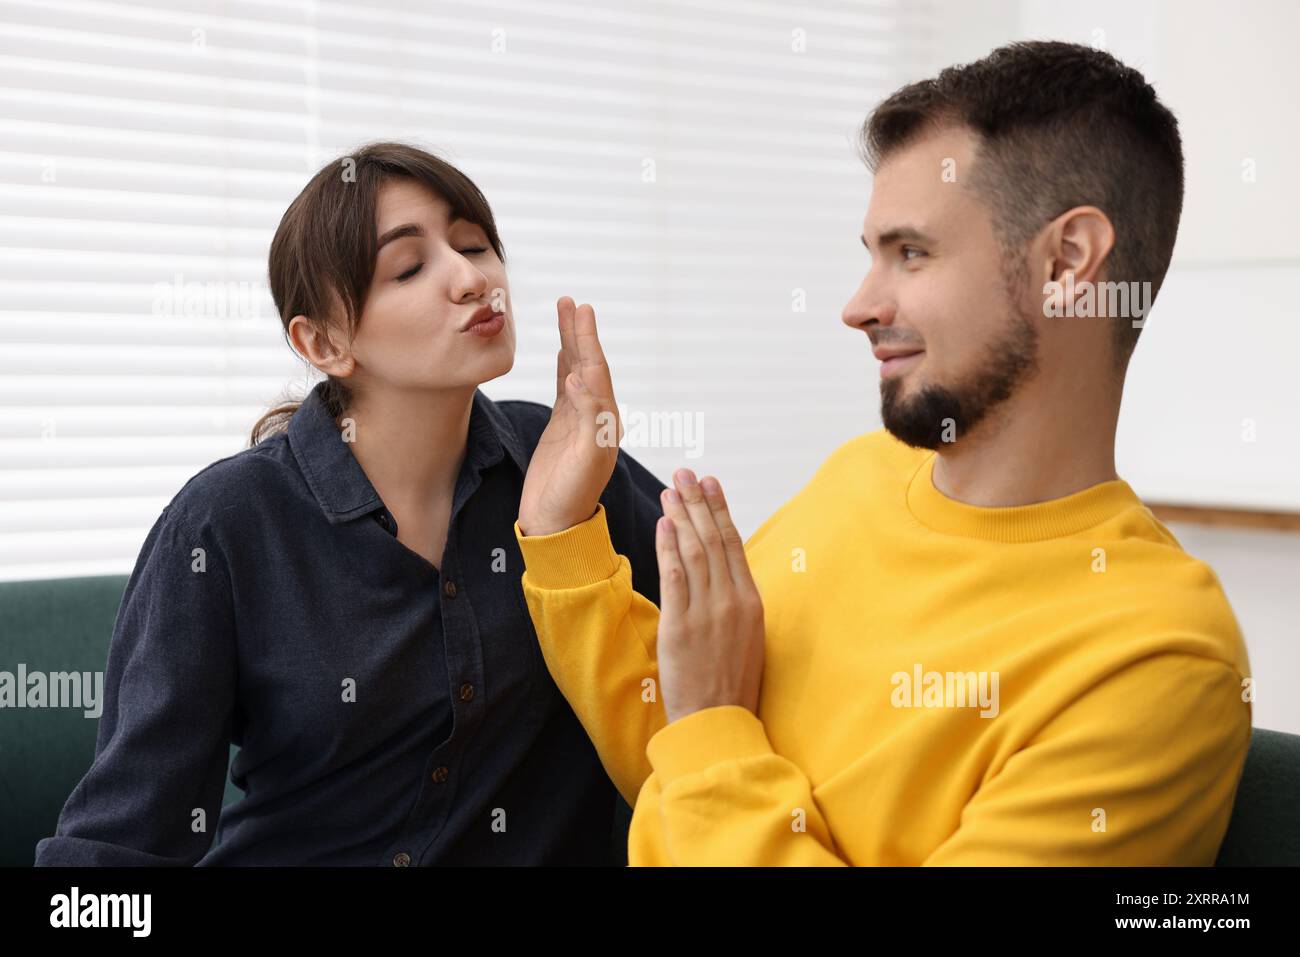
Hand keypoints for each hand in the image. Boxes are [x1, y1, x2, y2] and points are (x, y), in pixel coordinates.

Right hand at [518, 297, 622, 535]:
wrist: (554, 525)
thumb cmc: (570, 497)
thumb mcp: (583, 459)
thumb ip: (586, 418)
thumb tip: (578, 377)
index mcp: (607, 422)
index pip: (597, 372)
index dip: (588, 341)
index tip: (582, 311)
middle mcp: (598, 417)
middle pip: (589, 365)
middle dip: (580, 333)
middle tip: (572, 302)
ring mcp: (580, 421)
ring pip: (576, 372)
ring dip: (571, 343)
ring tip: (565, 312)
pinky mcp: (563, 429)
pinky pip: (565, 388)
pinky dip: (563, 366)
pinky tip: (561, 352)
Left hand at [655, 469, 764, 723]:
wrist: (718, 721)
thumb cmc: (731, 684)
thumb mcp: (746, 638)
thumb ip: (736, 604)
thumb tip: (723, 574)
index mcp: (751, 602)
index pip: (734, 544)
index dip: (720, 511)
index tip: (710, 484)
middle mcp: (732, 601)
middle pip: (715, 540)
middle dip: (699, 502)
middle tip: (686, 473)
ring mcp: (708, 612)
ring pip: (696, 552)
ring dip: (682, 516)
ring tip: (671, 490)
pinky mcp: (683, 625)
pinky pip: (675, 577)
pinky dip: (669, 547)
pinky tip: (663, 523)